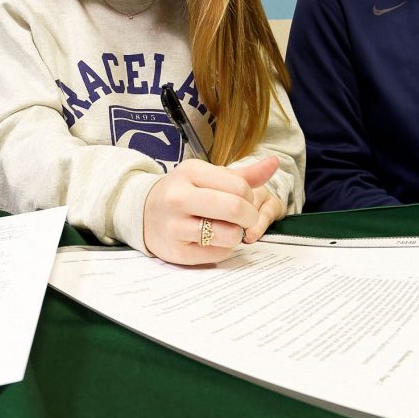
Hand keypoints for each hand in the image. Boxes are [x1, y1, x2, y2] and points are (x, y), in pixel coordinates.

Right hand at [143, 156, 279, 264]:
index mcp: (190, 172)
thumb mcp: (207, 176)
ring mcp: (175, 226)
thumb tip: (275, 163)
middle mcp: (179, 197)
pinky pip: (217, 253)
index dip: (250, 197)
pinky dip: (222, 248)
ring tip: (225, 228)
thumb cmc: (183, 192)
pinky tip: (210, 239)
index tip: (244, 201)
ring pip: (229, 235)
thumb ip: (242, 174)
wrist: (143, 213)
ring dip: (236, 234)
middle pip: (236, 210)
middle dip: (249, 217)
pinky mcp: (177, 251)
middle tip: (244, 219)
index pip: (240, 187)